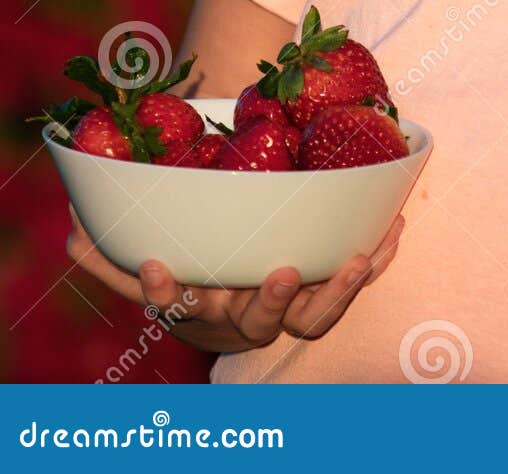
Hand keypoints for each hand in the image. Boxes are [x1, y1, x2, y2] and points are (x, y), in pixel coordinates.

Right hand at [65, 201, 405, 353]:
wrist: (246, 302)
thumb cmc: (199, 279)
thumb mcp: (158, 270)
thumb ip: (114, 257)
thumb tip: (71, 229)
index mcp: (204, 310)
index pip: (181, 307)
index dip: (169, 293)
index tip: (161, 266)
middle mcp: (248, 318)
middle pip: (259, 322)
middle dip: (269, 301)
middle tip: (279, 273)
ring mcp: (293, 311)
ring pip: (316, 316)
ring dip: (336, 291)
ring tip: (353, 261)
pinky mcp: (329, 294)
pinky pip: (355, 283)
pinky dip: (378, 259)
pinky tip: (394, 227)